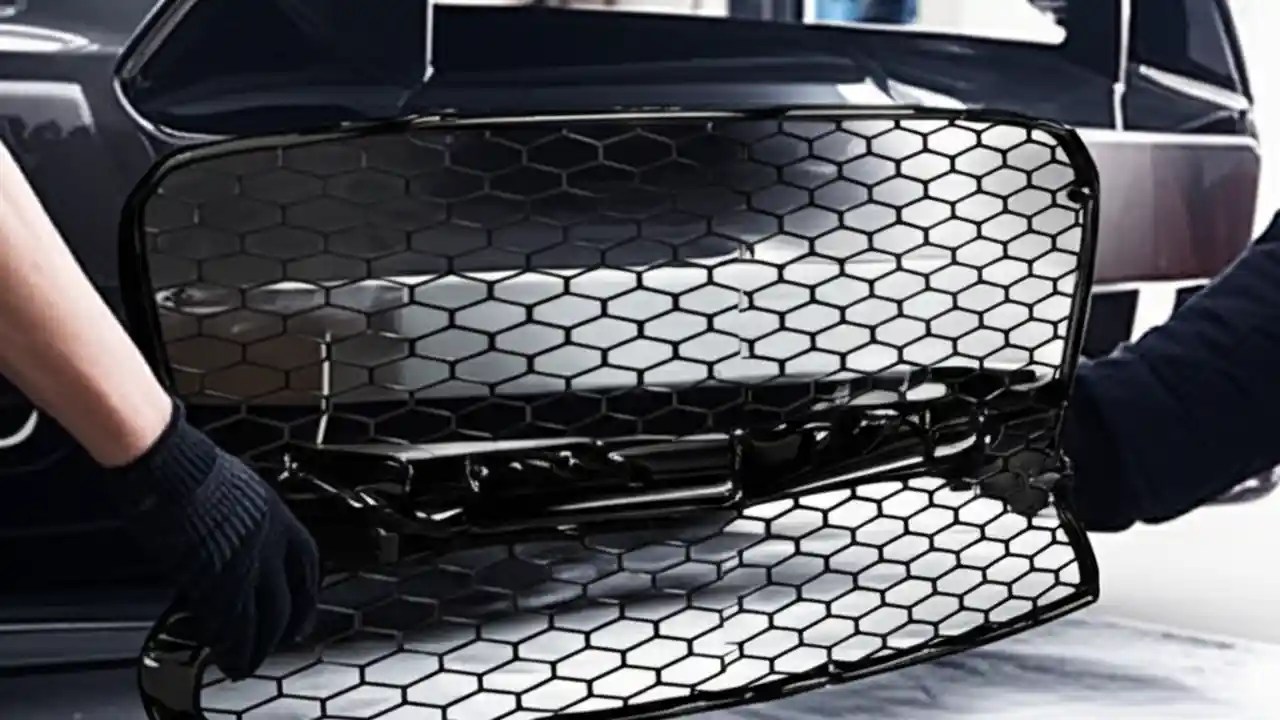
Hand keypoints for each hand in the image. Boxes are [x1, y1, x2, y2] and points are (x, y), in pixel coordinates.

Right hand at [110, 402, 319, 679]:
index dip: (306, 589)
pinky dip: (232, 647)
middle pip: (290, 597)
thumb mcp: (235, 490)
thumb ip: (245, 520)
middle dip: (287, 624)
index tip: (302, 605)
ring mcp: (248, 564)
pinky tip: (226, 656)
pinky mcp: (219, 582)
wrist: (170, 466)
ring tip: (247, 661)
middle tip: (281, 640)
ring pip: (266, 619)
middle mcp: (271, 543)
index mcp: (277, 516)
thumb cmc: (189, 468)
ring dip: (258, 646)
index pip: (307, 561)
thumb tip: (238, 537)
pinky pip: (233, 626)